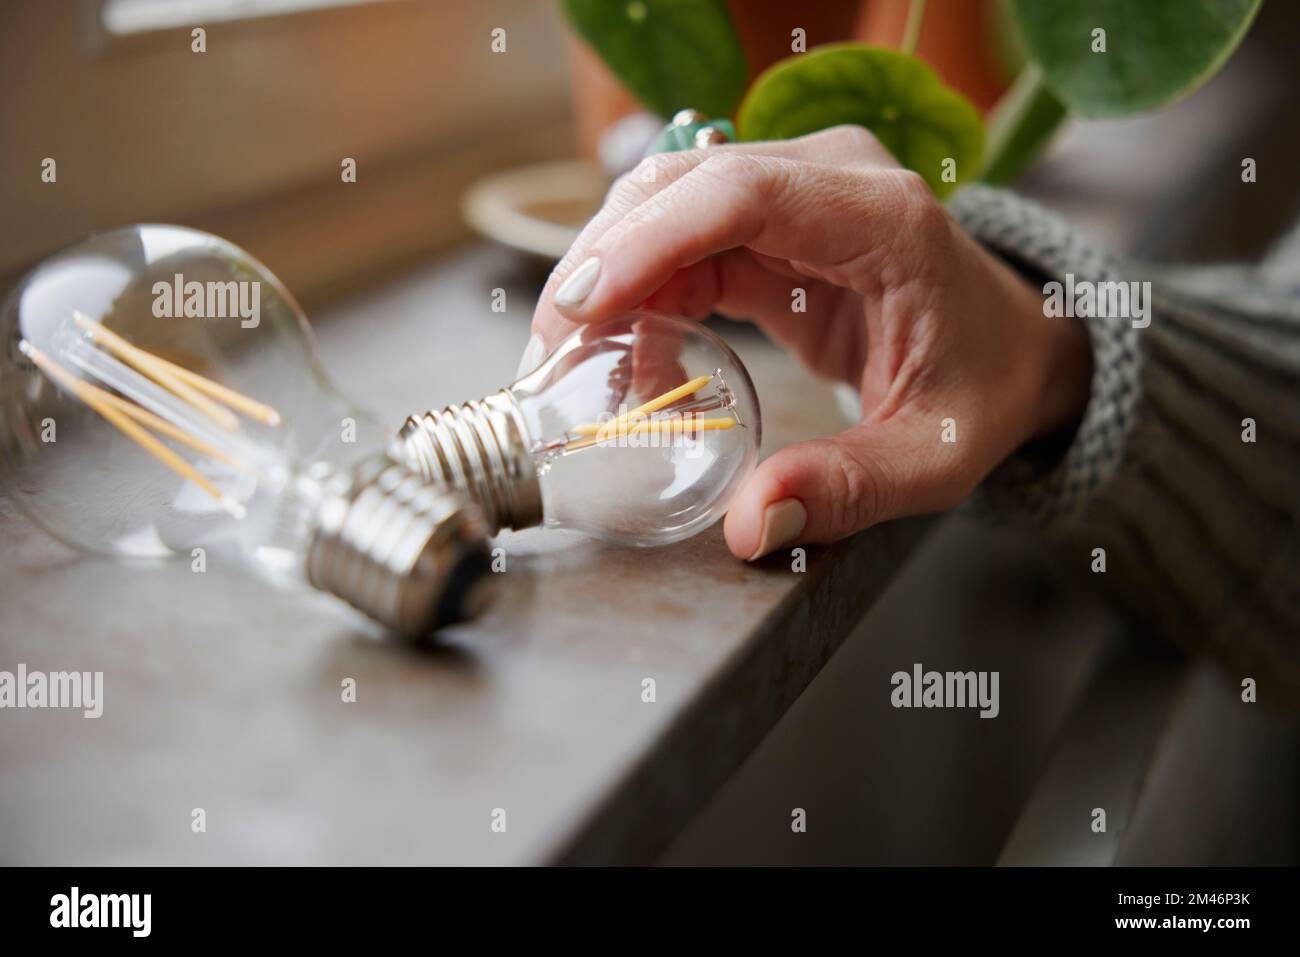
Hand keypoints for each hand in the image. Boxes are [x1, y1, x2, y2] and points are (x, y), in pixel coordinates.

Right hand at [525, 126, 1091, 559]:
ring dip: (607, 273)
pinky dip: (639, 291)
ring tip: (569, 357)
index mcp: (883, 220)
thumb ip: (847, 488)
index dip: (650, 241)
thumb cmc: (984, 388)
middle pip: (685, 185)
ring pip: (668, 203)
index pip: (745, 193)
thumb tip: (748, 526)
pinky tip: (626, 354)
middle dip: (603, 262)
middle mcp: (834, 180)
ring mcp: (800, 191)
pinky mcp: (775, 220)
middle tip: (551, 351)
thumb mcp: (933, 456)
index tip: (584, 305)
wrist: (1014, 348)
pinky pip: (683, 239)